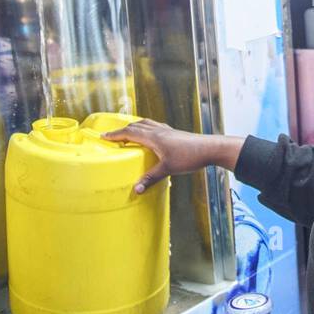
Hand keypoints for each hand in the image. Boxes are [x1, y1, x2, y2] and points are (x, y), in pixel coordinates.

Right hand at [101, 119, 243, 192]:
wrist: (210, 148)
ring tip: (127, 132)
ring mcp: (167, 130)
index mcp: (154, 137)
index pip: (130, 132)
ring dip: (134, 126)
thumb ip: (151, 178)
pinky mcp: (174, 133)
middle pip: (136, 126)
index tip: (103, 136)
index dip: (115, 134)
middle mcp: (159, 130)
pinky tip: (149, 134)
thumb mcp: (168, 169)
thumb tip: (136, 189)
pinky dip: (146, 128)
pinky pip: (155, 126)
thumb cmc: (190, 156)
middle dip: (122, 130)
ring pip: (146, 124)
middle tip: (111, 136)